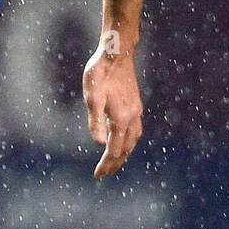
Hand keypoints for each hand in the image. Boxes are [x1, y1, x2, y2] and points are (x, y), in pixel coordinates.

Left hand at [82, 42, 143, 178]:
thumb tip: (99, 143)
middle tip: (104, 174)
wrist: (117, 53)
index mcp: (120, 118)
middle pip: (125, 148)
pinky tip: (124, 139)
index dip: (106, 164)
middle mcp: (131, 117)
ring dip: (124, 153)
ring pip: (133, 140)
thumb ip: (95, 120)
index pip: (114, 149)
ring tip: (115, 162)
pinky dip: (130, 141)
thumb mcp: (92, 96)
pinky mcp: (135, 104)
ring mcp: (136, 111)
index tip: (98, 175)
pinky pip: (136, 130)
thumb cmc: (100, 73)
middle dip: (115, 163)